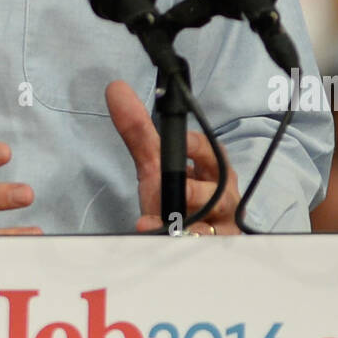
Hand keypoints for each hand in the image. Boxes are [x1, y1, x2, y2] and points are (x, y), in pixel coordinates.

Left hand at [105, 79, 239, 234]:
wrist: (185, 234)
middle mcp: (222, 195)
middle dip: (196, 191)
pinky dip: (179, 244)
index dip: (196, 147)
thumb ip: (138, 130)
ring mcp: (221, 226)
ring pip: (211, 225)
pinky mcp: (214, 249)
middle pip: (218, 191)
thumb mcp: (155, 163)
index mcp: (212, 168)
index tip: (182, 143)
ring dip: (187, 223)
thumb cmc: (178, 193)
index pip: (210, 151)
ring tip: (163, 220)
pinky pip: (200, 248)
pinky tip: (159, 239)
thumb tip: (115, 88)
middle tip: (178, 190)